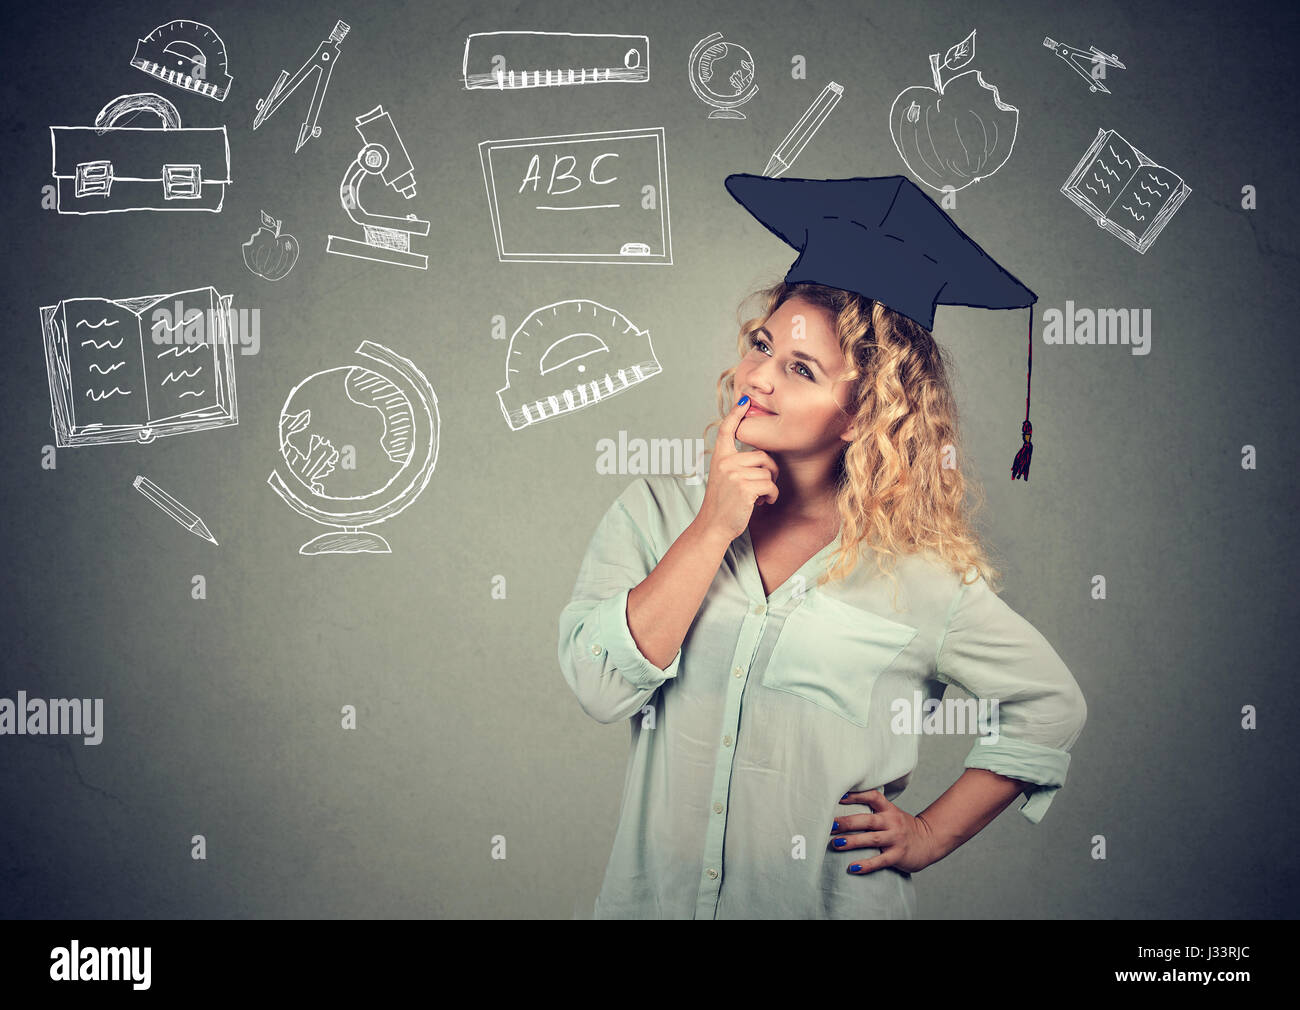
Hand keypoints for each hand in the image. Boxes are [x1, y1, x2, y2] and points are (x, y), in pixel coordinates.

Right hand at [692, 396, 779, 542]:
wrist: (713, 526)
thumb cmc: (723, 504)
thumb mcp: (724, 479)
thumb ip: (736, 464)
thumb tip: (760, 457)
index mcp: (720, 458)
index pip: (727, 429)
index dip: (736, 413)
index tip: (744, 398)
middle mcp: (725, 463)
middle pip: (762, 456)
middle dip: (769, 472)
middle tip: (761, 486)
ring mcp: (734, 475)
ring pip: (769, 472)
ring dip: (770, 487)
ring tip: (757, 497)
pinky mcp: (744, 488)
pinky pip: (771, 485)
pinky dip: (771, 497)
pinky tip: (760, 504)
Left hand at [829, 789, 941, 874]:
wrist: (929, 841)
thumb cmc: (902, 827)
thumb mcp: (891, 814)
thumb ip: (873, 810)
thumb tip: (843, 805)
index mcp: (889, 810)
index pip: (873, 797)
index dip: (856, 795)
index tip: (839, 796)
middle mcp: (892, 822)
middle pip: (868, 820)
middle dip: (848, 822)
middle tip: (831, 824)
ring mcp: (896, 839)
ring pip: (872, 839)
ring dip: (853, 841)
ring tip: (836, 843)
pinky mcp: (898, 856)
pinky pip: (880, 861)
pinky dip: (866, 865)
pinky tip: (853, 868)